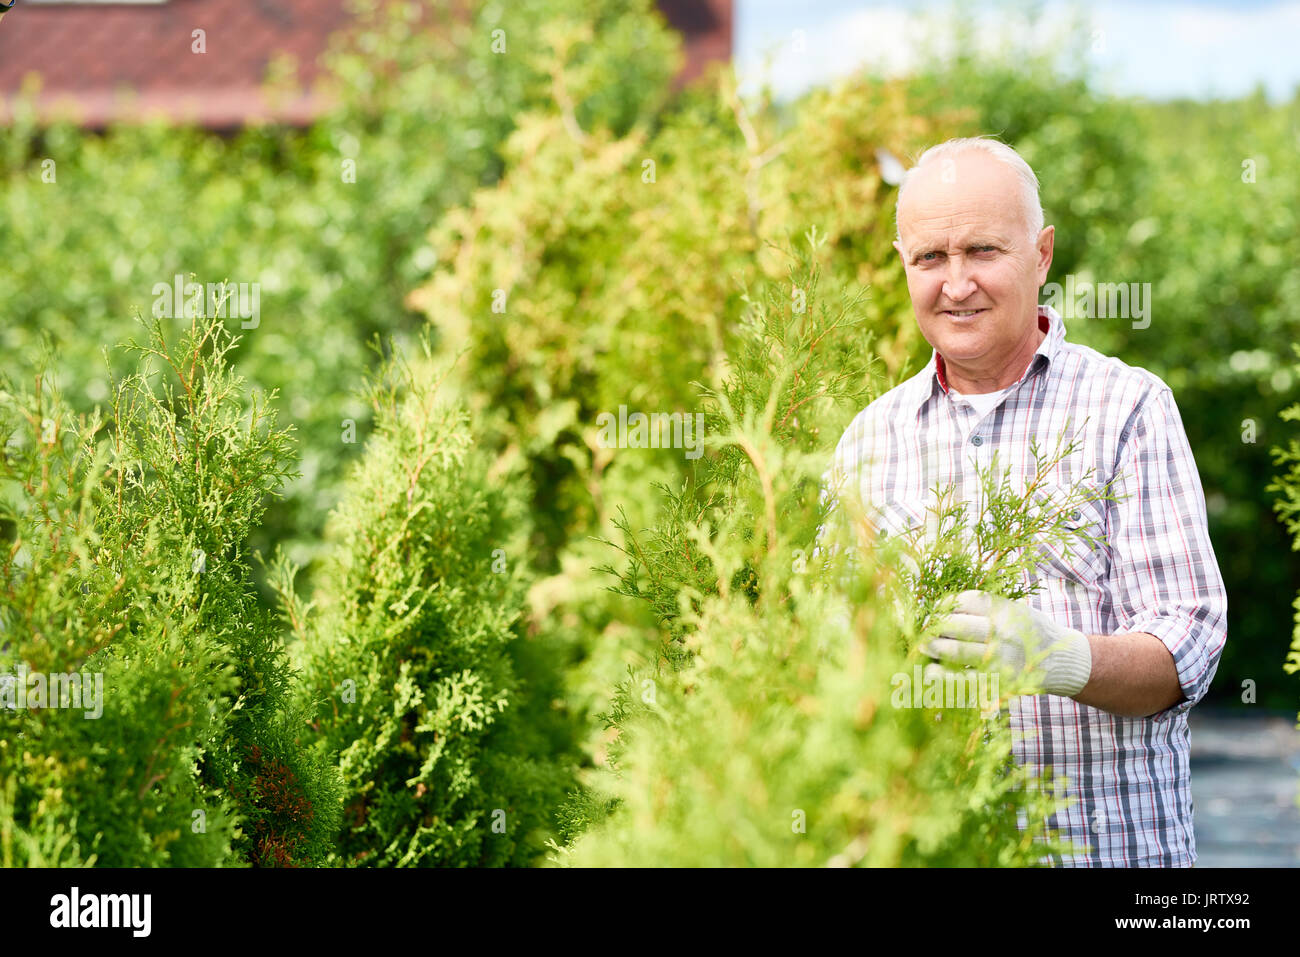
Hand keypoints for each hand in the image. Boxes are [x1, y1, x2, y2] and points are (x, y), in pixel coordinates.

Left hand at [921, 589, 1091, 697]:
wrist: (1062, 662)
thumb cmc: (1030, 632)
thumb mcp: (1014, 610)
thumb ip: (985, 607)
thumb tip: (942, 607)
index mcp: (1007, 611)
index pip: (966, 601)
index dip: (945, 604)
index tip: (936, 610)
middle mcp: (1003, 633)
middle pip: (957, 625)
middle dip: (935, 626)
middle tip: (924, 628)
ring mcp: (1001, 659)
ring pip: (956, 651)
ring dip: (934, 648)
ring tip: (924, 646)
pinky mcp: (997, 682)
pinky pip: (963, 680)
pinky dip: (942, 676)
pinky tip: (931, 671)